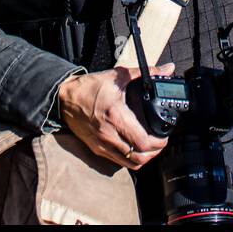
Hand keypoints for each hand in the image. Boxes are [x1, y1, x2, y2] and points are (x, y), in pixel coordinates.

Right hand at [58, 62, 176, 170]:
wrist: (64, 98)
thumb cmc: (90, 87)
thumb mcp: (118, 76)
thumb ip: (145, 72)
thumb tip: (168, 69)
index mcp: (116, 116)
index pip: (143, 141)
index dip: (158, 143)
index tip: (164, 136)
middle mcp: (109, 134)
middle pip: (139, 156)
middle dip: (154, 152)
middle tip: (160, 142)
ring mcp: (102, 144)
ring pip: (130, 163)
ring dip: (144, 158)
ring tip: (149, 148)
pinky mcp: (96, 148)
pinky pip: (119, 162)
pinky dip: (130, 159)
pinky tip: (134, 149)